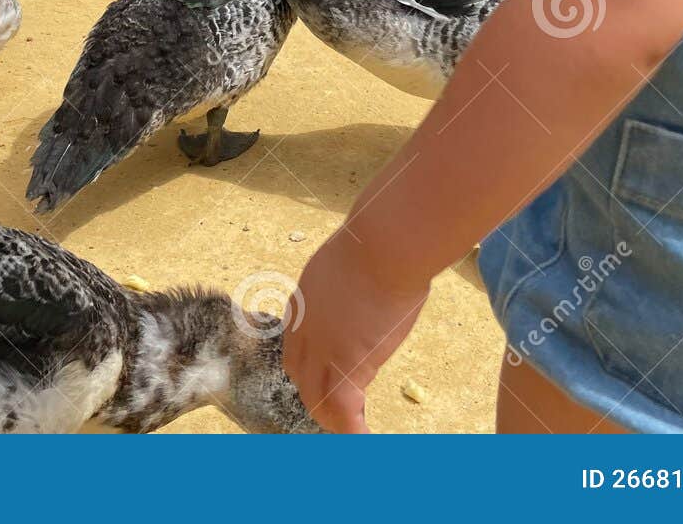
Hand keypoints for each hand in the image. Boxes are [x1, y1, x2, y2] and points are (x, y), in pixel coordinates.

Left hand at [283, 232, 428, 432]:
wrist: (384, 245)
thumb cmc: (381, 239)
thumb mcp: (352, 257)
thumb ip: (351, 280)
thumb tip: (372, 280)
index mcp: (305, 299)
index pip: (297, 342)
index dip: (308, 364)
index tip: (323, 375)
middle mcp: (306, 327)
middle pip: (300, 373)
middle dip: (315, 394)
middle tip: (335, 412)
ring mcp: (323, 349)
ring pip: (317, 397)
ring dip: (333, 420)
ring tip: (350, 435)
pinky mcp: (347, 365)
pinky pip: (344, 411)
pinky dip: (352, 433)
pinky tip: (366, 443)